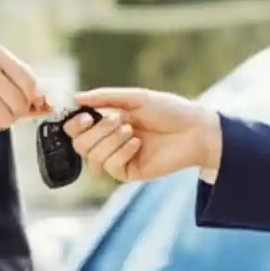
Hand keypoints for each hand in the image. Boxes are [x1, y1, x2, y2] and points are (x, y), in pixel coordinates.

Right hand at [66, 88, 221, 181]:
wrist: (195, 130)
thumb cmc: (169, 110)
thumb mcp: (135, 98)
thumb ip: (105, 98)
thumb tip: (76, 98)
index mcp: (108, 122)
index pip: (77, 129)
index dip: (74, 124)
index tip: (85, 116)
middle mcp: (110, 141)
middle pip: (80, 145)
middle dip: (96, 131)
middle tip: (117, 120)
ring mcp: (119, 158)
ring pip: (94, 156)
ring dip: (110, 140)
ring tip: (132, 131)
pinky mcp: (130, 172)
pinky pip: (112, 167)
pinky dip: (122, 152)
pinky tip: (138, 144)